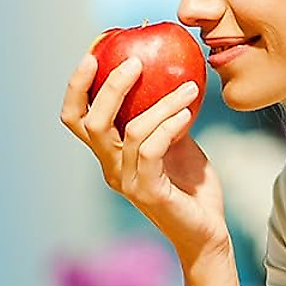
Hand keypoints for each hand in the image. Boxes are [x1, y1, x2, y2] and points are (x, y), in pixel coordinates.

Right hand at [60, 53, 230, 265]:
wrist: (208, 232)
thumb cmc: (193, 189)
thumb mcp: (177, 143)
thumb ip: (164, 116)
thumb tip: (170, 73)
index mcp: (110, 154)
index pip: (77, 117)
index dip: (78, 85)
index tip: (94, 52)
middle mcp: (110, 167)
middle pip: (91, 120)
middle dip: (110, 86)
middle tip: (136, 62)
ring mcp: (126, 181)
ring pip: (130, 129)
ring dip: (162, 102)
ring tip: (189, 87)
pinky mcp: (148, 191)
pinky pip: (152, 149)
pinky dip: (169, 125)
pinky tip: (188, 112)